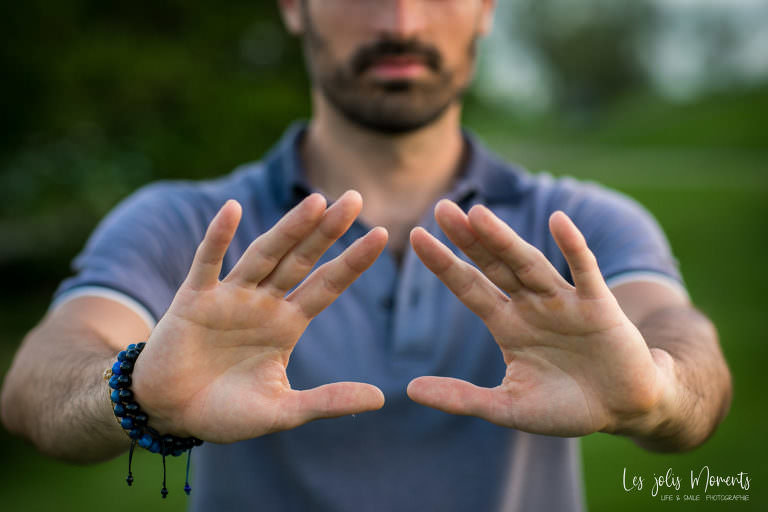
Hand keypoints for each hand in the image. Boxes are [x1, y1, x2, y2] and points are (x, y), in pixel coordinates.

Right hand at [131, 191, 387, 441]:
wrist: (170, 414)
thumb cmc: (225, 412)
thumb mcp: (283, 411)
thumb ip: (328, 401)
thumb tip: (381, 400)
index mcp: (287, 324)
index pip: (327, 286)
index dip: (352, 262)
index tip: (382, 235)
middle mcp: (263, 303)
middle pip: (301, 259)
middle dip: (327, 231)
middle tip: (354, 198)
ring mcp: (230, 296)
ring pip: (264, 255)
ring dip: (288, 229)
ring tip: (316, 202)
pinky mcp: (194, 298)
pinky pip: (207, 262)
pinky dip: (218, 237)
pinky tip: (232, 209)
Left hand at [408, 200, 675, 437]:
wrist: (623, 409)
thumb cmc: (565, 407)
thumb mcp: (508, 407)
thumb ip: (462, 397)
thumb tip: (408, 390)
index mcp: (507, 324)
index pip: (469, 288)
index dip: (444, 264)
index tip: (415, 237)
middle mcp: (531, 305)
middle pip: (494, 265)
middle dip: (469, 239)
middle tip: (443, 207)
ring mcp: (564, 301)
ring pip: (530, 264)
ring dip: (506, 240)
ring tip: (478, 215)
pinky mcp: (599, 305)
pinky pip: (585, 271)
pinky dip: (573, 247)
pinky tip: (559, 221)